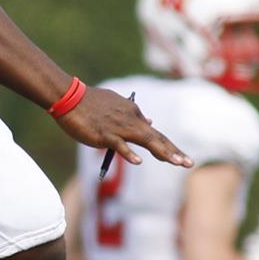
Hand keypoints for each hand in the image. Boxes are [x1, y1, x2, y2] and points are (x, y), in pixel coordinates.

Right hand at [57, 86, 191, 167]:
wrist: (69, 96)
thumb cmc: (89, 101)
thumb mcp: (116, 104)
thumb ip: (133, 113)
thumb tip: (149, 121)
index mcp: (132, 113)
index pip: (153, 132)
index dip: (168, 146)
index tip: (180, 157)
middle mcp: (130, 119)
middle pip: (156, 137)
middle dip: (174, 151)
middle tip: (189, 163)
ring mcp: (118, 127)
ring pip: (145, 140)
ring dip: (163, 152)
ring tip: (177, 163)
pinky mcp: (104, 134)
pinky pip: (119, 144)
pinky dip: (128, 153)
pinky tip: (138, 162)